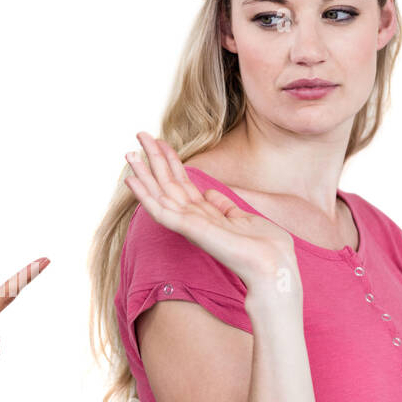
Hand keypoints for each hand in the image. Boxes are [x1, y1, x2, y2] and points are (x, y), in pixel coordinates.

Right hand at [123, 131, 295, 289]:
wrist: (273, 266)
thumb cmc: (265, 247)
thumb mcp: (244, 218)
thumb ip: (223, 206)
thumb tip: (209, 193)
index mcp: (206, 214)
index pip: (182, 184)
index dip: (171, 161)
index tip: (160, 142)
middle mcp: (194, 218)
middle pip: (168, 183)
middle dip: (154, 159)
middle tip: (139, 134)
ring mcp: (189, 224)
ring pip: (159, 194)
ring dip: (143, 173)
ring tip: (128, 153)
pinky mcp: (188, 229)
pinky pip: (160, 210)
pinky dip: (144, 195)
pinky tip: (132, 180)